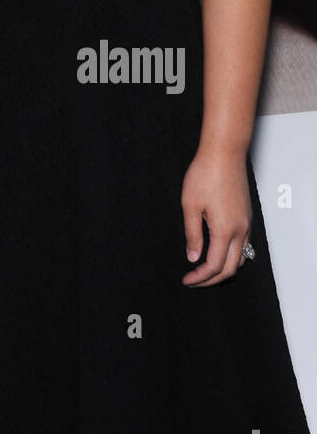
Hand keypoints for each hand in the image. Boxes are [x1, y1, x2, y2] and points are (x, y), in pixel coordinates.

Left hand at [180, 149, 251, 286]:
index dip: (200, 277)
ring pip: (241, 258)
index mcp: (225, 230)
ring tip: (204, 270)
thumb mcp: (190, 205)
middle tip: (194, 280)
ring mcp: (246, 223)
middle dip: (212, 279)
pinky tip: (217, 251)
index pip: (214, 265)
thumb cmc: (205, 174)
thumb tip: (193, 257)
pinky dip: (232, 255)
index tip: (187, 280)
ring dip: (224, 268)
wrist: (224, 153)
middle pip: (231, 268)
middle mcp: (241, 230)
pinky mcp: (247, 216)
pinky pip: (244, 245)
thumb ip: (192, 235)